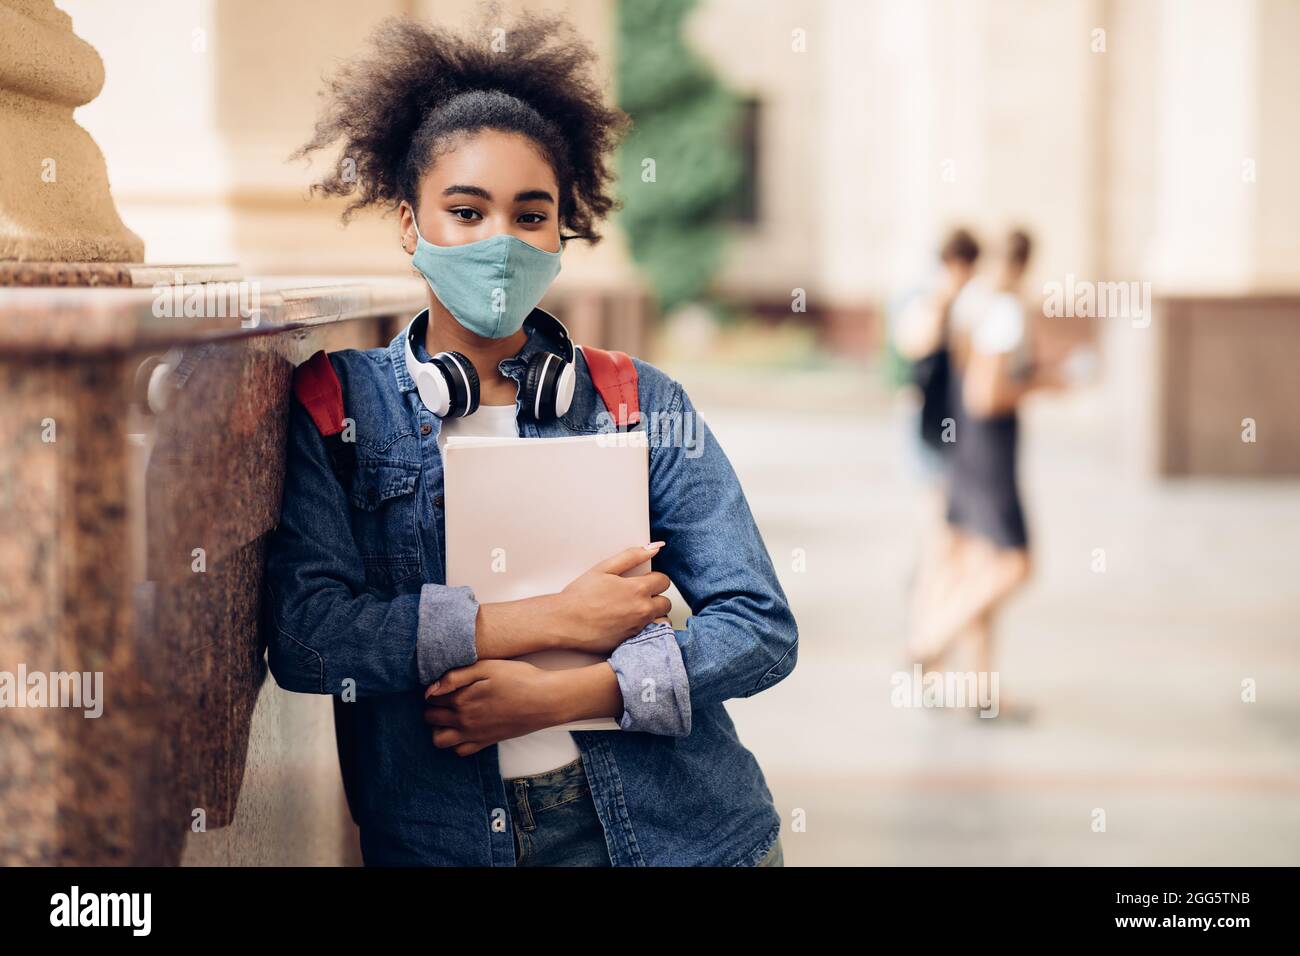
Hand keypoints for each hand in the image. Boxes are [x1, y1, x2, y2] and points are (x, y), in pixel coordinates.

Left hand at [424, 659, 564, 755]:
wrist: (546, 700)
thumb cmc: (518, 678)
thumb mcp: (487, 667)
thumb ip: (455, 677)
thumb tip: (430, 690)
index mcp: (461, 700)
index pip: (431, 697)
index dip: (434, 688)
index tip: (443, 682)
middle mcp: (464, 721)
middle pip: (430, 718)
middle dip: (432, 707)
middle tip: (444, 696)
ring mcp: (474, 734)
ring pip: (439, 739)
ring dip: (438, 727)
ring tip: (449, 714)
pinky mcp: (486, 742)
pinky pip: (460, 751)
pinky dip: (455, 743)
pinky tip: (463, 728)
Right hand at [552, 543, 672, 653]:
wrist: (564, 622)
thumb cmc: (580, 595)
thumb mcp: (604, 568)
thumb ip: (632, 556)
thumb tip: (655, 547)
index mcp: (638, 589)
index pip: (664, 581)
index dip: (654, 579)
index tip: (643, 581)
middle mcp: (642, 611)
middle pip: (666, 603)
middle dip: (656, 598)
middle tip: (638, 597)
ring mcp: (638, 629)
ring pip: (661, 620)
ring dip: (654, 616)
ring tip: (635, 612)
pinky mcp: (631, 643)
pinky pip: (649, 635)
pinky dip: (644, 630)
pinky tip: (627, 625)